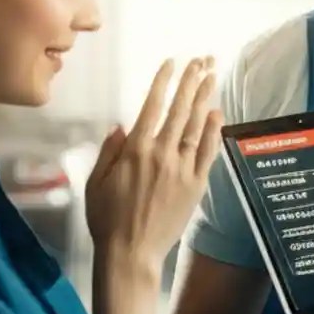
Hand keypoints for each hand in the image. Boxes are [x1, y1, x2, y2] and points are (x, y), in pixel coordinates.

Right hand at [85, 57, 222, 273]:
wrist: (132, 253)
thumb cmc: (107, 218)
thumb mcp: (96, 182)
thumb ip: (109, 151)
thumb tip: (122, 125)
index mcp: (135, 150)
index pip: (152, 105)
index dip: (163, 81)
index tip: (172, 63)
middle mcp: (162, 154)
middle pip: (179, 109)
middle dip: (190, 81)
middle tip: (201, 60)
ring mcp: (182, 169)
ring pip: (196, 126)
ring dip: (205, 98)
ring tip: (212, 76)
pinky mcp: (196, 185)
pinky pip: (207, 152)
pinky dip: (213, 131)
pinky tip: (217, 113)